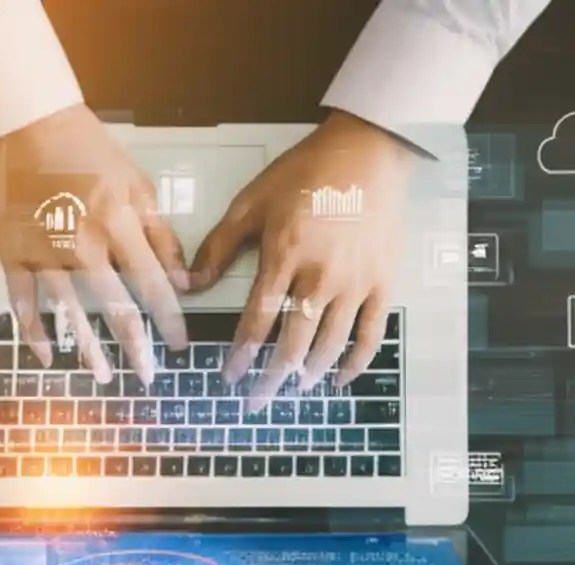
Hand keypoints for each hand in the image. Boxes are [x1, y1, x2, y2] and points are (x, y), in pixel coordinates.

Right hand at [0, 104, 188, 383]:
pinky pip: (22, 300)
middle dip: (135, 346)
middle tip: (148, 377)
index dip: (169, 319)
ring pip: (68, 311)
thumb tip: (184, 280)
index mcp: (118, 222)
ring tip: (104, 376)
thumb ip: (162, 234)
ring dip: (88, 349)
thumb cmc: (89, 151)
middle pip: (114, 306)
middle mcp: (82, 242)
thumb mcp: (138, 184)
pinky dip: (32, 330)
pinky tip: (46, 355)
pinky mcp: (12, 252)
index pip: (152, 282)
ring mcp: (42, 250)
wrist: (28, 125)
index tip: (180, 345)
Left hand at [188, 110, 416, 412]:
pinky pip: (371, 333)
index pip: (258, 320)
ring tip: (293, 390)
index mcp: (285, 256)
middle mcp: (321, 277)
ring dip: (309, 374)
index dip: (241, 355)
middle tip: (257, 402)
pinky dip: (356, 362)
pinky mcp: (383, 283)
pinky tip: (339, 378)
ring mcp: (356, 283)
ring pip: (331, 344)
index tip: (230, 378)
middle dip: (271, 379)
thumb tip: (191, 283)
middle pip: (293, 344)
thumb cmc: (307, 172)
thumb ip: (220, 244)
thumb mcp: (253, 201)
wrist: (368, 152)